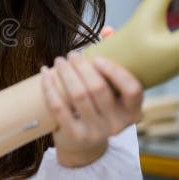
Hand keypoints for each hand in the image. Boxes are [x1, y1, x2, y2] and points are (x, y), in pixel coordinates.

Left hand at [41, 51, 143, 167]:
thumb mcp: (112, 93)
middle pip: (98, 89)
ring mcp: (96, 133)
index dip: (115, 72)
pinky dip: (50, 87)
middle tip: (71, 54)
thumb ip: (113, 61)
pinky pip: (59, 107)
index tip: (98, 58)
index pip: (132, 90)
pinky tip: (45, 74)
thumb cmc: (100, 110)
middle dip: (82, 67)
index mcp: (133, 112)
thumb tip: (108, 31)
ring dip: (65, 74)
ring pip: (78, 96)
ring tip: (59, 61)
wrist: (85, 148)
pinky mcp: (74, 136)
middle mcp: (118, 125)